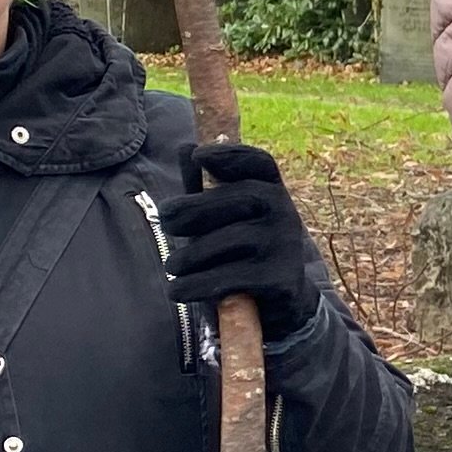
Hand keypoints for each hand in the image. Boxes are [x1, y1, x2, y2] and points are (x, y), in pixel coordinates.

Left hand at [161, 144, 320, 337]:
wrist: (284, 303)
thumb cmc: (244, 252)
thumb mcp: (227, 219)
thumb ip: (205, 188)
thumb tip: (184, 148)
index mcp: (273, 191)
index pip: (258, 163)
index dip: (230, 154)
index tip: (198, 156)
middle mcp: (286, 213)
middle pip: (238, 197)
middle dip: (194, 207)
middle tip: (166, 222)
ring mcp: (285, 245)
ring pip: (227, 240)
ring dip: (189, 255)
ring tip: (172, 266)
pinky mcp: (280, 279)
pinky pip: (229, 278)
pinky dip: (196, 285)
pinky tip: (178, 289)